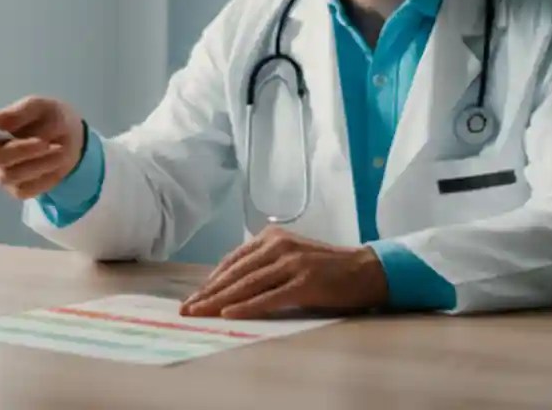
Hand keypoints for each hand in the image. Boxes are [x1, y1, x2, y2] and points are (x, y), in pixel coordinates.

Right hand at [0, 96, 85, 200]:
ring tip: (60, 150)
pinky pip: (28, 190)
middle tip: (45, 143)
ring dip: (39, 163)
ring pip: (12, 176)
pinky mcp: (19, 189)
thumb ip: (17, 114)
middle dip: (21, 150)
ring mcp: (4, 174)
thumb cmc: (48, 118)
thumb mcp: (38, 107)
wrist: (69, 137)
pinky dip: (46, 177)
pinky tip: (57, 163)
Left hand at [179, 227, 388, 318]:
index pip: (233, 260)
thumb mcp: (291, 256)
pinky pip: (268, 297)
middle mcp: (278, 246)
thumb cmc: (327, 267)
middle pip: (235, 273)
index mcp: (272, 237)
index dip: (211, 280)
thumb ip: (264, 264)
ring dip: (219, 301)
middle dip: (208, 293)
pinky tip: (229, 314)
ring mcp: (291, 263)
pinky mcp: (304, 282)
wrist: (365, 270)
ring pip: (246, 285)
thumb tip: (230, 285)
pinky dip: (247, 307)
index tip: (193, 296)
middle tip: (186, 309)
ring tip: (199, 313)